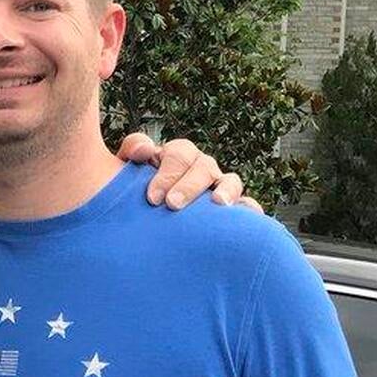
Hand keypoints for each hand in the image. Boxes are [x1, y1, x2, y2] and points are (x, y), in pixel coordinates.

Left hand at [117, 134, 262, 212]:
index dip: (167, 171)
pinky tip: (247, 216)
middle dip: (188, 185)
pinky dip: (249, 208)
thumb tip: (145, 149)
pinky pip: (247, 206)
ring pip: (230, 181)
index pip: (178, 153)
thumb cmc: (135, 195)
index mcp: (177, 159)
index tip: (152, 198)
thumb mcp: (126, 172)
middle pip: (203, 166)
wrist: (145, 226)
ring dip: (225, 190)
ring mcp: (219, 188)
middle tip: (171, 205)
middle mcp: (200, 170)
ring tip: (217, 204)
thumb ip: (132, 152)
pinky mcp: (232, 210)